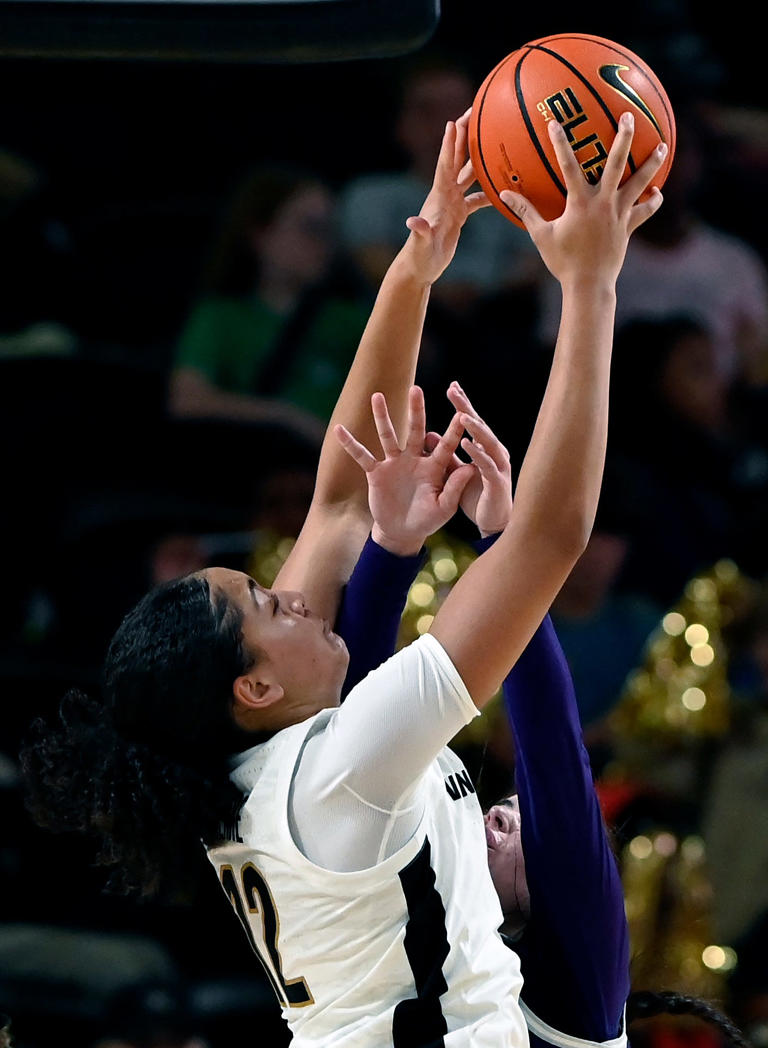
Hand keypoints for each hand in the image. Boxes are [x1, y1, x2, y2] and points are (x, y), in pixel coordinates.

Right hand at [334, 385, 474, 554]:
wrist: (402, 532)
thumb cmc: (427, 520)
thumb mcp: (444, 508)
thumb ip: (455, 488)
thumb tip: (471, 468)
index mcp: (433, 467)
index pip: (445, 445)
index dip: (454, 431)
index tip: (461, 413)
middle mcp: (413, 459)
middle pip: (415, 430)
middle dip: (415, 410)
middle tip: (416, 389)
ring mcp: (394, 464)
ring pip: (387, 436)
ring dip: (381, 417)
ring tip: (376, 395)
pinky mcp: (376, 473)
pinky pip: (362, 456)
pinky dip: (351, 444)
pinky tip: (339, 429)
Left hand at [401, 109, 491, 285]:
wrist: (420, 269)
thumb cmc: (420, 258)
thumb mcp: (421, 245)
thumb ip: (420, 233)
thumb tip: (413, 221)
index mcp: (439, 197)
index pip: (445, 165)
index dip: (449, 145)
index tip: (454, 122)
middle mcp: (445, 195)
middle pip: (457, 160)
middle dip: (464, 136)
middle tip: (474, 112)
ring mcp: (452, 204)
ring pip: (468, 174)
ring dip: (477, 155)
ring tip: (490, 136)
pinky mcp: (459, 215)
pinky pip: (477, 198)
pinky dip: (489, 189)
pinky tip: (502, 183)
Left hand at [443, 382, 512, 536]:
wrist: (491, 523)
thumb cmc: (476, 496)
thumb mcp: (454, 473)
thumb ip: (444, 455)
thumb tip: (427, 435)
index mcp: (482, 449)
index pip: (470, 423)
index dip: (462, 405)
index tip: (451, 386)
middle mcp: (492, 453)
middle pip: (478, 426)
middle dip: (466, 408)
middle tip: (453, 389)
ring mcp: (497, 466)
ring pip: (486, 441)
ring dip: (474, 427)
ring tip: (461, 415)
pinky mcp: (497, 482)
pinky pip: (486, 465)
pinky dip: (477, 453)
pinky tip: (467, 443)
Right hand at [499, 112, 666, 288]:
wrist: (588, 284)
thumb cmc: (563, 261)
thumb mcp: (541, 235)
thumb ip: (525, 212)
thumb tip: (504, 195)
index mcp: (580, 203)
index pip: (568, 166)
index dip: (560, 144)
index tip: (556, 122)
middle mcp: (603, 203)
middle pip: (617, 163)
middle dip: (623, 138)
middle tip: (629, 116)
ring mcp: (619, 213)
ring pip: (640, 182)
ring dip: (652, 163)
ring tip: (663, 146)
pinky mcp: (629, 226)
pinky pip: (645, 210)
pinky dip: (653, 200)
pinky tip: (656, 191)